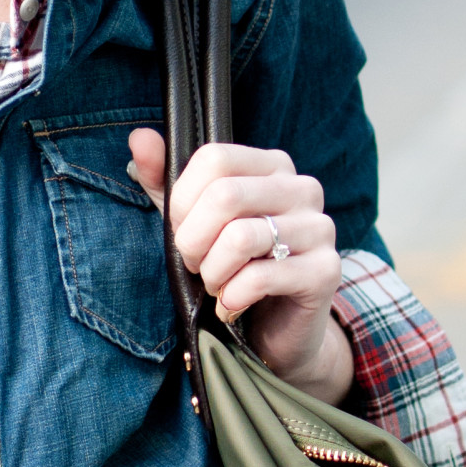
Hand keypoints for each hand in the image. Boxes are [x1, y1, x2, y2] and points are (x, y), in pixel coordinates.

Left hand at [126, 129, 353, 405]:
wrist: (276, 328)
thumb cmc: (232, 266)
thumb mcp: (192, 220)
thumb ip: (164, 180)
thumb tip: (140, 138)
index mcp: (272, 165)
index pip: (214, 160)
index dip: (183, 200)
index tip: (182, 231)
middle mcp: (302, 188)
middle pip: (225, 195)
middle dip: (193, 240)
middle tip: (195, 264)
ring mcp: (320, 227)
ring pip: (241, 238)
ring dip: (213, 272)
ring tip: (216, 285)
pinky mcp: (326, 270)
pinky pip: (260, 277)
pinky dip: (232, 297)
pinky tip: (232, 305)